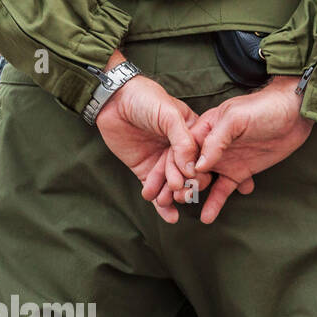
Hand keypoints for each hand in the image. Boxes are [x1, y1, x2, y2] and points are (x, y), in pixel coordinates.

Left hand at [95, 57, 207, 224]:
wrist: (114, 100)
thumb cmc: (147, 100)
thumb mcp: (170, 115)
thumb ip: (183, 141)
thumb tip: (192, 168)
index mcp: (193, 135)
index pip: (202, 158)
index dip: (199, 170)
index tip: (192, 179)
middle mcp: (180, 151)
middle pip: (187, 174)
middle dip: (184, 186)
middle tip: (179, 193)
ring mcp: (163, 162)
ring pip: (171, 185)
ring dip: (171, 195)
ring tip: (167, 200)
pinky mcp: (146, 171)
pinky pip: (156, 190)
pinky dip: (162, 205)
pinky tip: (170, 217)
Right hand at [181, 77, 313, 223]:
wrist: (294, 115)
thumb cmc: (264, 108)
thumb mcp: (236, 118)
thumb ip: (217, 139)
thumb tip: (199, 166)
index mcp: (204, 129)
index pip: (182, 150)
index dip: (174, 166)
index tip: (173, 182)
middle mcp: (210, 147)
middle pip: (188, 168)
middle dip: (180, 184)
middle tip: (178, 199)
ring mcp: (225, 160)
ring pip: (203, 181)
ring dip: (194, 194)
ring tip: (188, 208)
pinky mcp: (240, 171)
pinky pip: (224, 190)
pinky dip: (215, 203)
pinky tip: (208, 217)